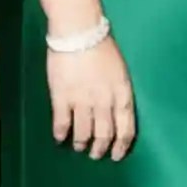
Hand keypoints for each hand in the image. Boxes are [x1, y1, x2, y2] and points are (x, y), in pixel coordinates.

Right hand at [47, 37, 135, 160]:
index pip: (126, 129)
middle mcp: (104, 102)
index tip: (117, 155)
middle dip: (100, 148)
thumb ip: (119, 93)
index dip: (122, 145)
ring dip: (81, 143)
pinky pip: (62, 123)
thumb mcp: (120, 71)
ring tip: (79, 147)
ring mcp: (83, 101)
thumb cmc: (102, 47)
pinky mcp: (62, 97)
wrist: (79, 31)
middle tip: (96, 155)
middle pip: (104, 134)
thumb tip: (115, 112)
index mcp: (122, 94)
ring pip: (83, 133)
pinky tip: (60, 138)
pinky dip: (61, 134)